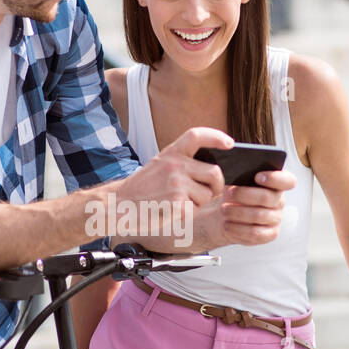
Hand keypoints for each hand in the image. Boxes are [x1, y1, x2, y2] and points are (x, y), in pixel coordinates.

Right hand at [112, 128, 231, 245]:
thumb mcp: (159, 166)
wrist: (119, 205)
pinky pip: (197, 209)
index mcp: (170, 153)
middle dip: (216, 186)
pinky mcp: (177, 204)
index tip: (229, 143)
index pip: (197, 135)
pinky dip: (189, 213)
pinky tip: (173, 210)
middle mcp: (175, 166)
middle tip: (210, 191)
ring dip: (200, 202)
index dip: (216, 137)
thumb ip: (182, 163)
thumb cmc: (140, 190)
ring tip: (179, 202)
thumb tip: (212, 170)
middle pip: (214, 173)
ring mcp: (176, 184)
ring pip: (208, 194)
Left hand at [191, 167, 295, 249]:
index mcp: (277, 184)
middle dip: (245, 195)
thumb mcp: (236, 181)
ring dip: (238, 212)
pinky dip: (238, 229)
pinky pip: (255, 233)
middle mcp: (280, 201)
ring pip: (258, 216)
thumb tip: (236, 172)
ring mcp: (276, 218)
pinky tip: (227, 224)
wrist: (226, 214)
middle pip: (267, 197)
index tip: (258, 177)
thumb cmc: (233, 193)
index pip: (288, 181)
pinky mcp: (270, 234)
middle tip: (229, 193)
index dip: (275, 178)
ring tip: (223, 210)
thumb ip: (241, 175)